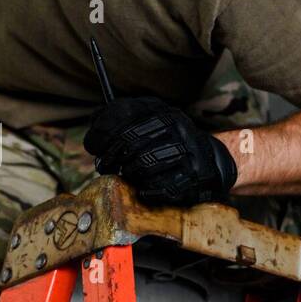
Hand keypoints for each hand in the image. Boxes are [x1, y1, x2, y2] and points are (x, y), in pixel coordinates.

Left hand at [83, 96, 238, 206]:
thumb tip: (95, 121)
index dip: (101, 132)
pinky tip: (143, 189)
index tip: (94, 146)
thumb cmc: (164, 146)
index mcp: (159, 110)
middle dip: (111, 158)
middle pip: (128, 141)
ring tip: (129, 175)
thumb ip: (120, 120)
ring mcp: (186, 150)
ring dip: (130, 174)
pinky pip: (160, 187)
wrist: (207, 164)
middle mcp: (175, 125)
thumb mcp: (146, 124)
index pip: (121, 113)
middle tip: (106, 166)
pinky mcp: (193, 176)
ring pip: (142, 165)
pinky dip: (146, 191)